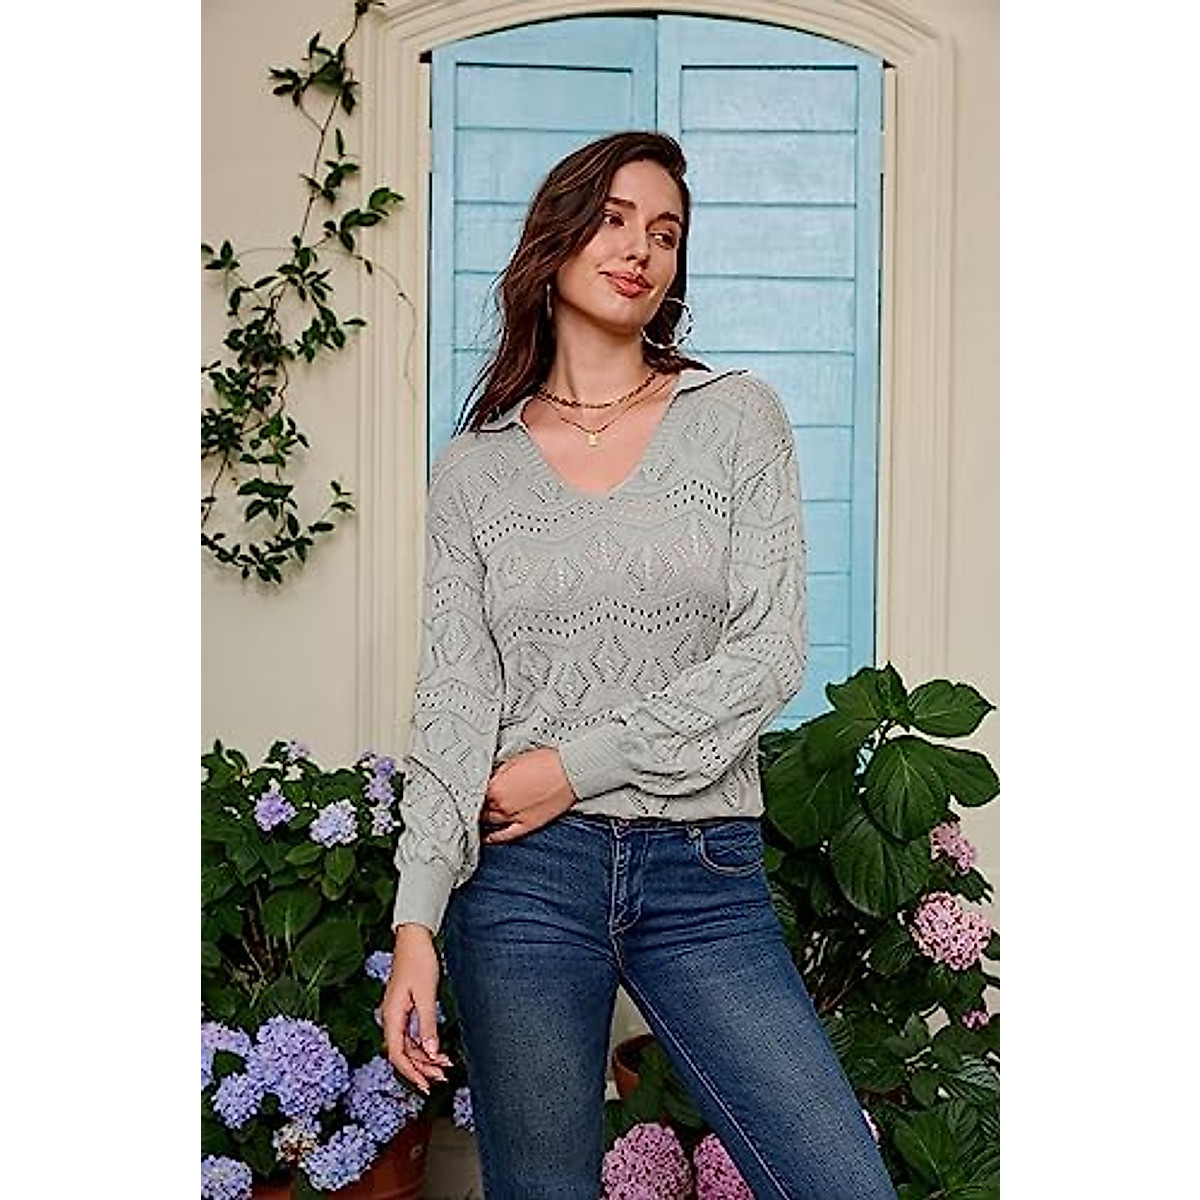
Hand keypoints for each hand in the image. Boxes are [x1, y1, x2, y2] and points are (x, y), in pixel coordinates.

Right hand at [381, 924, 453, 1094]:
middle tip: (442, 1078)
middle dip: (421, 1068)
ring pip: (407, 1045)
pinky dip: (423, 1044)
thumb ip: (427, 1025)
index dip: (411, 1073)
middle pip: (402, 1053)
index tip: (426, 1085)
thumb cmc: (418, 961)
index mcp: (391, 1016)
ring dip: (424, 1058)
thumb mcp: (426, 995)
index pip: (397, 1054)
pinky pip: (411, 1034)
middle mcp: (390, 1018)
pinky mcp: (404, 1009)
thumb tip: (431, 1053)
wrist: (413, 938)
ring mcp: (396, 1014)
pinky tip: (437, 1050)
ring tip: (444, 1067)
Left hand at [481, 747, 576, 843]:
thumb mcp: (515, 760)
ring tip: (477, 817)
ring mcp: (514, 817)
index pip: (475, 793)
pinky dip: (493, 838)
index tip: (469, 791)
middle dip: (476, 805)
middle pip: (480, 809)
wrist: (570, 773)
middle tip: (472, 803)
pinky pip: (505, 836)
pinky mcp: (527, 825)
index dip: (472, 792)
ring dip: (482, 820)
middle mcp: (501, 804)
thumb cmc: (546, 763)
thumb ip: (498, 773)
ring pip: (490, 822)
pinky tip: (487, 837)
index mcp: (496, 786)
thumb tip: (488, 780)